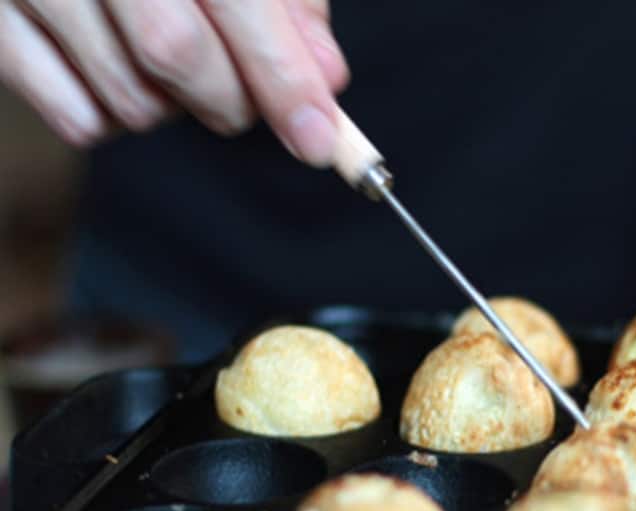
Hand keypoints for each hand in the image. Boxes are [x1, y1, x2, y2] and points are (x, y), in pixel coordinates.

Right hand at [0, 0, 349, 164]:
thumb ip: (289, 2)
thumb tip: (327, 82)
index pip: (237, 3)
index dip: (283, 79)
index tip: (318, 141)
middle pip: (176, 55)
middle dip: (231, 100)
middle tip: (241, 101)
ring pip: (130, 101)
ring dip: (173, 109)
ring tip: (167, 62)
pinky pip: (77, 120)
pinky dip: (116, 119)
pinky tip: (114, 70)